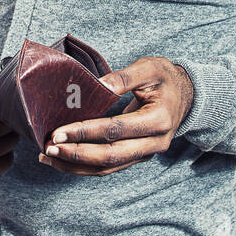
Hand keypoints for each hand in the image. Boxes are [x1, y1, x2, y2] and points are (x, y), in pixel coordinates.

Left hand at [38, 57, 194, 175]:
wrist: (186, 95)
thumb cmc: (165, 78)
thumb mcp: (150, 68)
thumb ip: (125, 77)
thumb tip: (98, 86)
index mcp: (158, 120)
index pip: (116, 131)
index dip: (86, 132)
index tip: (59, 131)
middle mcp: (154, 143)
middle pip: (110, 157)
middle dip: (77, 154)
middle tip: (50, 148)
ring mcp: (146, 154)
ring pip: (108, 168)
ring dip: (76, 165)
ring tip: (48, 157)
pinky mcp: (136, 156)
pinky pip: (109, 167)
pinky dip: (84, 166)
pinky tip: (63, 160)